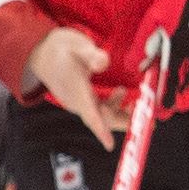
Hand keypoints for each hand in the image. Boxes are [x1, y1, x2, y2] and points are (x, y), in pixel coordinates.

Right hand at [21, 26, 126, 147]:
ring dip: (122, 112)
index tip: (110, 145)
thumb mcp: (75, 44)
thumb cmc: (58, 49)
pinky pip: (100, 110)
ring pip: (103, 116)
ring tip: (137, 102)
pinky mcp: (82, 101)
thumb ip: (91, 54)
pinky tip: (122, 93)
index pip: (90, 115)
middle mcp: (78, 102)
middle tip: (147, 118)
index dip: (100, 130)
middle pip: (103, 119)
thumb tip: (104, 62)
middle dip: (125, 121)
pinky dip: (114, 105)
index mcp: (76, 92)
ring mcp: (80, 103)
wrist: (40, 54)